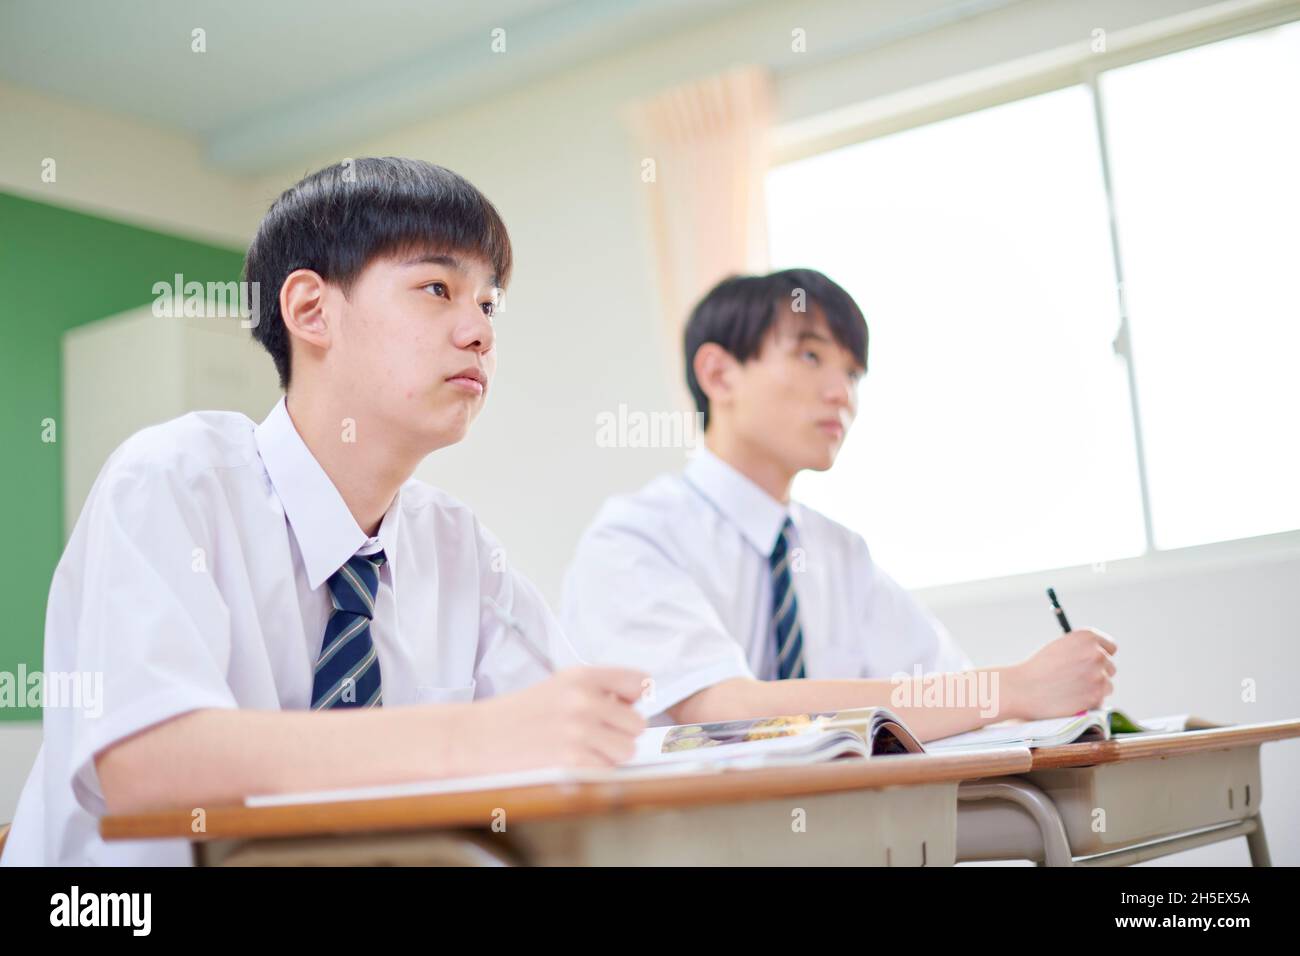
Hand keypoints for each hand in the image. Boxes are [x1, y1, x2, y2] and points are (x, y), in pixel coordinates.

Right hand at [449, 666, 647, 774]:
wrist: (475, 737)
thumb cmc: (516, 715)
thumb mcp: (557, 687)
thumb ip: (597, 690)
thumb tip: (637, 702)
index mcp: (582, 676)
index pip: (640, 682)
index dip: (635, 699)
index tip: (622, 708)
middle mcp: (584, 699)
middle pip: (637, 724)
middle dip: (619, 734)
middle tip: (592, 736)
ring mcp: (578, 730)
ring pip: (627, 751)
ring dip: (609, 756)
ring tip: (580, 751)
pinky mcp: (570, 760)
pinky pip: (608, 771)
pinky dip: (594, 773)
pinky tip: (571, 764)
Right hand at [1007, 628, 1116, 719]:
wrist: (1023, 688)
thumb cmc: (1038, 669)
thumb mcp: (1059, 647)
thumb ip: (1082, 649)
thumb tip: (1100, 657)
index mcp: (1086, 637)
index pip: (1110, 647)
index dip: (1101, 656)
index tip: (1092, 664)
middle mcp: (1096, 653)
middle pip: (1110, 666)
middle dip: (1097, 673)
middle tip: (1077, 680)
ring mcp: (1098, 675)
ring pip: (1108, 684)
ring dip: (1095, 688)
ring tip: (1072, 690)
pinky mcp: (1096, 695)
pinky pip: (1101, 700)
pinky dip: (1090, 702)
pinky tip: (1072, 699)